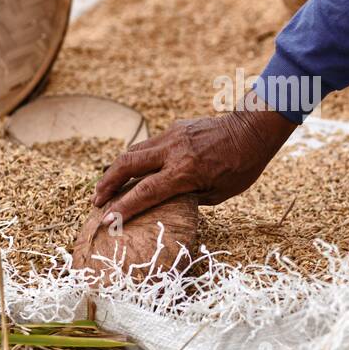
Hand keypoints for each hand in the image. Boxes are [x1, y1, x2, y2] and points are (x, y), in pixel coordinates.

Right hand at [92, 97, 296, 222]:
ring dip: (116, 170)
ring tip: (107, 188)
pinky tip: (134, 171)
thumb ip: (188, 197)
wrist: (252, 129)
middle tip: (96, 201)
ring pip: (133, 152)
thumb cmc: (241, 166)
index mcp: (185, 171)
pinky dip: (136, 159)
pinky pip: (149, 145)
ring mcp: (171, 136)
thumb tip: (164, 203)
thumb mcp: (218, 193)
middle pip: (126, 165)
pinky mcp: (174, 128)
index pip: (145, 192)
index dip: (123, 208)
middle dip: (107, 184)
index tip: (106, 220)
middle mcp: (173, 151)